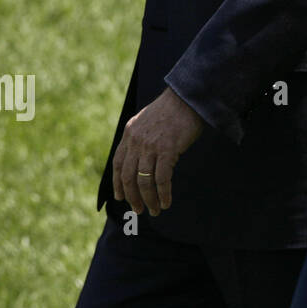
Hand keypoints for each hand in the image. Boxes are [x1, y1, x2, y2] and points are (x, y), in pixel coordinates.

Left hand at [112, 89, 204, 216]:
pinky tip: (167, 201)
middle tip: (139, 210)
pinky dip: (163, 193)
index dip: (118, 184)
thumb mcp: (147, 120)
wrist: (188, 98)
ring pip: (144, 181)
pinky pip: (162, 178)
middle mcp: (136, 141)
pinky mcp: (168, 150)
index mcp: (129, 133)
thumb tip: (140, 159)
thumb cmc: (173, 110)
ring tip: (156, 210)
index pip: (118, 164)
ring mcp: (151, 146)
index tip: (121, 197)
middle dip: (133, 197)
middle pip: (129, 177)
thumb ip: (140, 137)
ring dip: (149, 199)